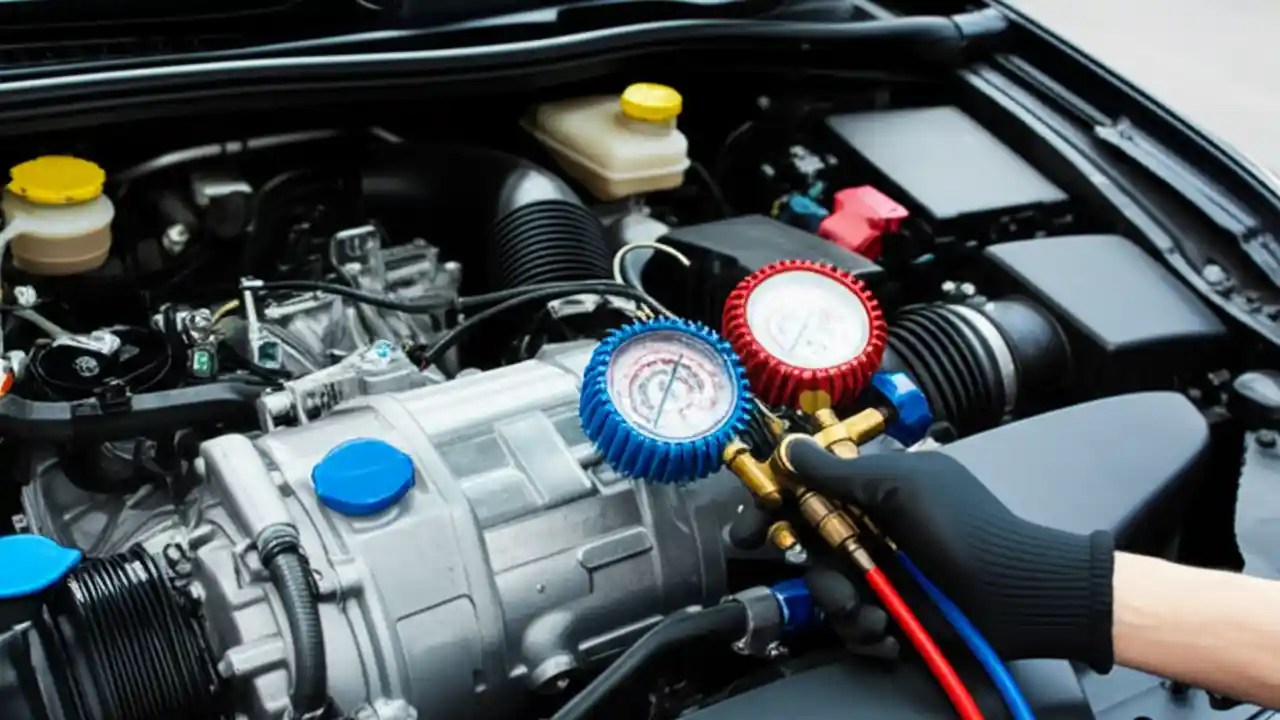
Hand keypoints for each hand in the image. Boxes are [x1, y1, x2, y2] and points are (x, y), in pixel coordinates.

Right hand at [784, 436, 1115, 670]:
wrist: (1014, 596)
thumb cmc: (964, 531)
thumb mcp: (900, 489)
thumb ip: (838, 471)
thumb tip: (791, 446)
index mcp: (872, 485)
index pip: (807, 489)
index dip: (775, 508)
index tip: (753, 530)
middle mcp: (869, 526)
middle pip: (809, 549)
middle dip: (820, 574)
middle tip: (838, 590)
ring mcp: (877, 569)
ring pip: (827, 589)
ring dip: (847, 608)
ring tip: (875, 616)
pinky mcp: (886, 608)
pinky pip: (851, 622)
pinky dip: (866, 632)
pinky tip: (889, 632)